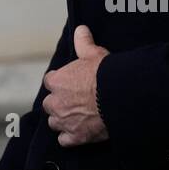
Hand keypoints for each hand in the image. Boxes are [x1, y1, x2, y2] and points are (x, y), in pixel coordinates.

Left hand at [42, 25, 110, 146]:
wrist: (119, 97)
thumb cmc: (105, 74)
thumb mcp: (94, 53)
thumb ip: (83, 42)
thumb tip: (81, 29)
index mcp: (57, 81)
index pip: (50, 81)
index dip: (59, 82)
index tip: (69, 83)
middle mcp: (55, 102)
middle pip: (50, 104)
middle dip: (58, 103)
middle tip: (73, 101)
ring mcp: (64, 121)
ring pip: (55, 122)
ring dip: (62, 120)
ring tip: (75, 117)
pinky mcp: (75, 137)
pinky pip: (64, 140)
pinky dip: (69, 138)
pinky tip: (77, 133)